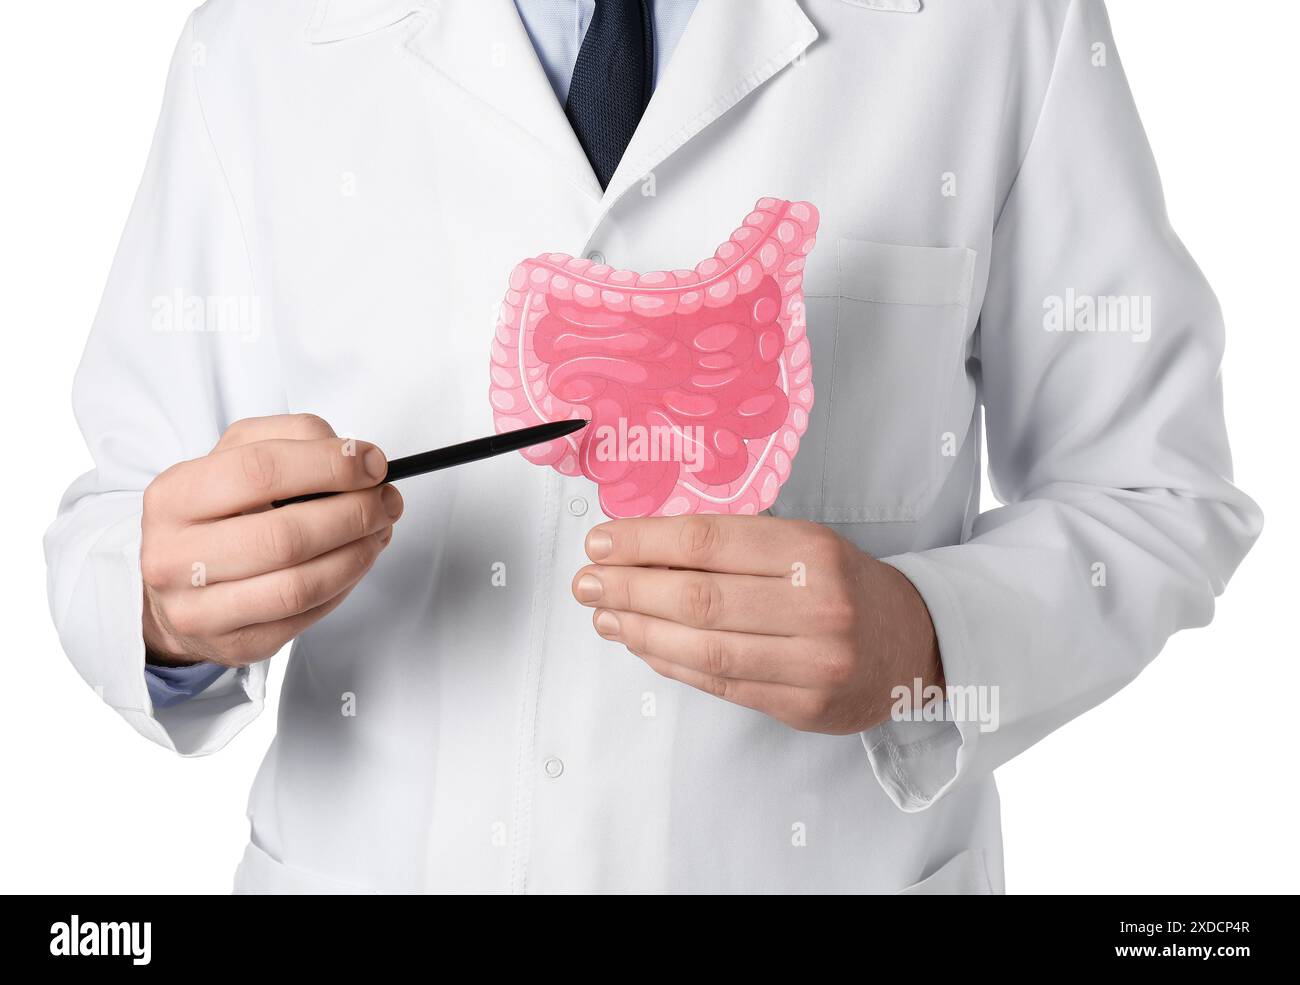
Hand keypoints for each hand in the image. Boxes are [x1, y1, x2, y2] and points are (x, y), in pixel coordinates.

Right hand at [140, 414, 402, 667]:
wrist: (176, 582)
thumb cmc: (216, 513)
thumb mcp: (239, 455)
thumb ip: (296, 438)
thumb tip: (356, 456)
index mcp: (174, 496)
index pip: (261, 470)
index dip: (329, 465)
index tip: (372, 463)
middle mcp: (174, 556)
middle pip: (285, 536)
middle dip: (354, 515)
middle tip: (385, 502)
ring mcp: (199, 609)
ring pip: (300, 586)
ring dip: (357, 555)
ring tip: (378, 531)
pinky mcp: (234, 644)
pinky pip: (306, 617)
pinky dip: (344, 585)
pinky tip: (353, 562)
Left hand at [571, 516, 941, 733]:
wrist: (913, 643)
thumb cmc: (843, 584)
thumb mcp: (803, 543)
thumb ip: (735, 546)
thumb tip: (643, 548)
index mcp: (812, 550)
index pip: (708, 543)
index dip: (644, 543)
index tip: (601, 542)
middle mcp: (817, 605)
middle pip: (698, 598)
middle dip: (629, 589)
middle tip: (587, 583)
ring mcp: (812, 663)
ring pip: (704, 648)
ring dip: (640, 632)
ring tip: (604, 617)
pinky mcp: (803, 707)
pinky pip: (720, 684)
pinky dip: (672, 663)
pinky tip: (642, 645)